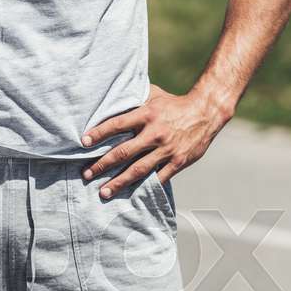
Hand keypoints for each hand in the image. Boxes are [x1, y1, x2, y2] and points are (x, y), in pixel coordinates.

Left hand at [80, 83, 227, 195]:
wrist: (206, 111)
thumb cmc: (173, 103)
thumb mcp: (153, 95)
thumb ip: (133, 99)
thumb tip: (108, 96)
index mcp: (147, 114)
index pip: (117, 124)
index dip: (99, 133)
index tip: (84, 143)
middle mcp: (155, 132)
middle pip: (124, 152)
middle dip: (102, 165)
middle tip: (86, 174)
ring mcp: (167, 149)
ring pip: (139, 170)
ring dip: (119, 182)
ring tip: (104, 192)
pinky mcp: (178, 161)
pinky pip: (159, 177)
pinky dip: (144, 187)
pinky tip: (131, 195)